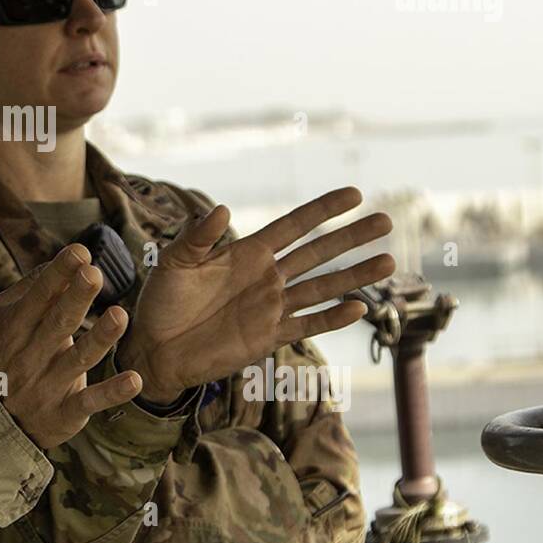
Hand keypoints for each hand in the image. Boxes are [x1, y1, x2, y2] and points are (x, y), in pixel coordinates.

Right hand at [0, 244, 142, 447]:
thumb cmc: (0, 355)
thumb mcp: (1, 320)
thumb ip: (29, 291)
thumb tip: (59, 262)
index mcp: (15, 327)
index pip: (39, 296)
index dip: (59, 274)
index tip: (80, 252)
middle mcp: (31, 355)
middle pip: (58, 323)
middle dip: (76, 298)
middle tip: (95, 274)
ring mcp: (48, 385)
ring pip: (78, 359)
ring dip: (100, 338)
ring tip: (121, 315)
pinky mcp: (65, 412)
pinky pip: (90, 401)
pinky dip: (112, 393)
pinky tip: (135, 380)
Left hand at [120, 187, 394, 404]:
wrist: (153, 348)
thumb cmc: (161, 301)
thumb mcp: (175, 262)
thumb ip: (198, 236)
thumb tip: (222, 209)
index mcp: (247, 253)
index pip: (293, 226)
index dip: (322, 210)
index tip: (354, 194)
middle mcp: (266, 277)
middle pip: (317, 252)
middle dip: (350, 237)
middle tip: (385, 221)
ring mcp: (271, 307)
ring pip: (322, 287)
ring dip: (354, 276)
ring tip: (389, 262)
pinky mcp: (269, 337)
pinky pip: (307, 325)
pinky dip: (332, 318)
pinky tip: (358, 309)